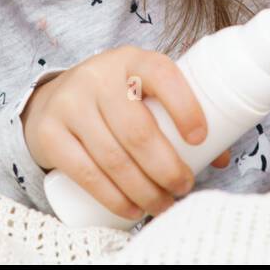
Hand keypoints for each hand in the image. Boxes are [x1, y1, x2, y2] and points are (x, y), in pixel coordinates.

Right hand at [21, 46, 227, 220]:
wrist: (54, 101)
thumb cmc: (115, 100)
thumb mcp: (143, 92)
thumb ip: (177, 115)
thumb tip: (220, 155)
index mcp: (131, 60)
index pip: (161, 74)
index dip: (184, 106)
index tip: (201, 139)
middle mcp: (98, 77)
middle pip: (138, 130)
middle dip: (167, 168)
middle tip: (183, 186)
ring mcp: (70, 104)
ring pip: (113, 157)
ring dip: (144, 190)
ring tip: (162, 204)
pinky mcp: (49, 133)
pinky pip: (85, 173)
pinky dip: (112, 198)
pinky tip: (131, 209)